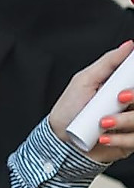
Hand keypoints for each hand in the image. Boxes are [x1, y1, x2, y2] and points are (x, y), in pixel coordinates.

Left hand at [48, 39, 133, 162]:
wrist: (60, 139)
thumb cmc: (70, 109)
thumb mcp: (85, 80)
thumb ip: (108, 62)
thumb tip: (129, 45)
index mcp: (123, 88)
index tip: (123, 90)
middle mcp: (130, 105)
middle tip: (119, 98)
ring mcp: (131, 124)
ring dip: (124, 121)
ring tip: (102, 122)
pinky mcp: (130, 142)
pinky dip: (121, 139)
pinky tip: (103, 137)